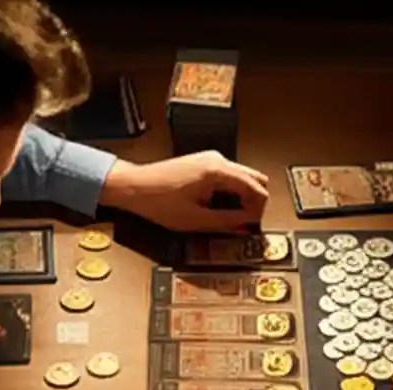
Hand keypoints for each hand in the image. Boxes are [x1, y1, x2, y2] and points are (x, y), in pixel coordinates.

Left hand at [102, 151, 268, 232]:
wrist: (134, 186)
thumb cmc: (157, 200)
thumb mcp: (196, 220)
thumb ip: (226, 222)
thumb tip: (246, 225)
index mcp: (218, 171)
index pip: (256, 188)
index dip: (258, 210)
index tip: (252, 225)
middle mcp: (217, 160)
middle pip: (255, 179)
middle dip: (255, 202)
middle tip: (245, 222)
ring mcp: (210, 159)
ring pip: (243, 177)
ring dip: (243, 196)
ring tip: (231, 217)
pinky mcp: (204, 164)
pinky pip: (229, 176)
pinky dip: (231, 192)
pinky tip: (220, 207)